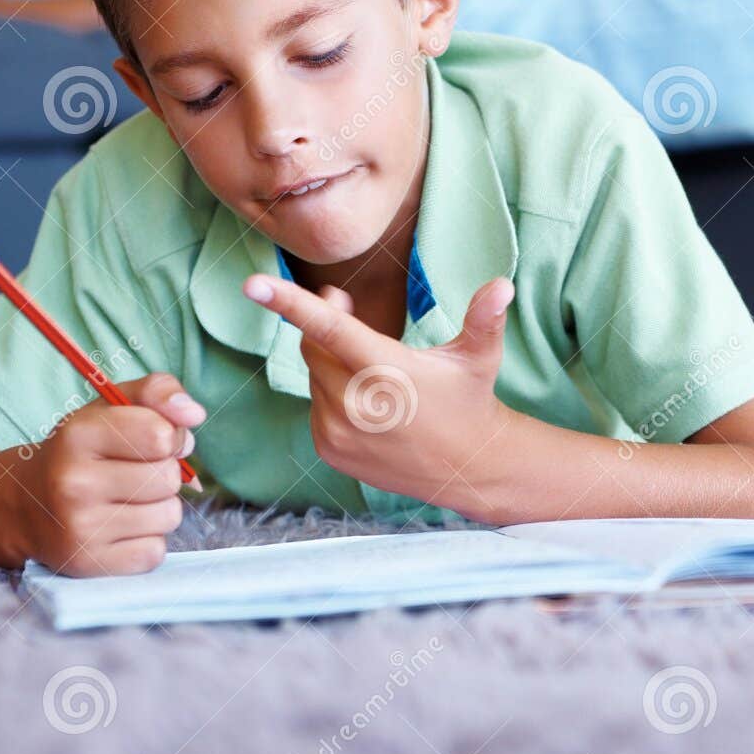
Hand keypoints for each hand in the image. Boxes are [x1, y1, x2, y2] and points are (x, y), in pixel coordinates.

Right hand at [8, 373, 205, 575]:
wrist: (24, 505)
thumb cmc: (81, 451)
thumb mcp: (109, 407)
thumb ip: (157, 392)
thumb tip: (195, 414)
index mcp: (77, 434)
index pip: (161, 435)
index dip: (169, 436)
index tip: (152, 440)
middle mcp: (74, 482)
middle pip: (168, 477)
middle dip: (163, 472)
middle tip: (134, 472)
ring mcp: (80, 528)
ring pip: (169, 516)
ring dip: (159, 508)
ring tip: (126, 500)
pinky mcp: (90, 564)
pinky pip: (155, 551)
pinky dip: (147, 541)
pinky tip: (119, 529)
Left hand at [242, 273, 516, 518]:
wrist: (466, 467)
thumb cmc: (469, 399)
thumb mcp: (479, 356)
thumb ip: (484, 318)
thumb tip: (501, 285)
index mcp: (386, 372)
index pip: (328, 330)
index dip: (289, 304)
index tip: (252, 285)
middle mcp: (355, 404)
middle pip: (314, 345)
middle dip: (325, 321)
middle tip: (345, 302)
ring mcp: (337, 430)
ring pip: (314, 374)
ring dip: (331, 360)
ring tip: (370, 365)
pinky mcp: (328, 448)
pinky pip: (315, 403)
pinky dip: (331, 391)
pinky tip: (366, 400)